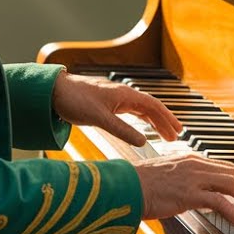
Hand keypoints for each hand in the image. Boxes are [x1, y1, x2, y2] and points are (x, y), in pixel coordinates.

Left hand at [51, 70, 181, 146]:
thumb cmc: (75, 100)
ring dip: (154, 121)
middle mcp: (124, 94)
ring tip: (164, 134)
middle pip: (151, 108)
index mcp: (126, 95)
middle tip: (176, 136)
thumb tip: (143, 142)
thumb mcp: (100, 118)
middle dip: (164, 122)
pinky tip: (143, 127)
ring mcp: (117, 98)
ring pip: (142, 110)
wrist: (55, 91)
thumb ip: (122, 130)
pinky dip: (142, 120)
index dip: (168, 118)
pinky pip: (132, 111)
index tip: (178, 130)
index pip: (154, 106)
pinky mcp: (109, 103)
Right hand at [133, 149, 233, 223]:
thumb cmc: (140, 185)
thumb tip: (203, 195)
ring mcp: (192, 178)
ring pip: (232, 184)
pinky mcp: (187, 193)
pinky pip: (218, 200)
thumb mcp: (169, 176)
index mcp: (193, 160)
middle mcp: (196, 165)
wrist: (122, 187)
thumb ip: (187, 181)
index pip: (228, 168)